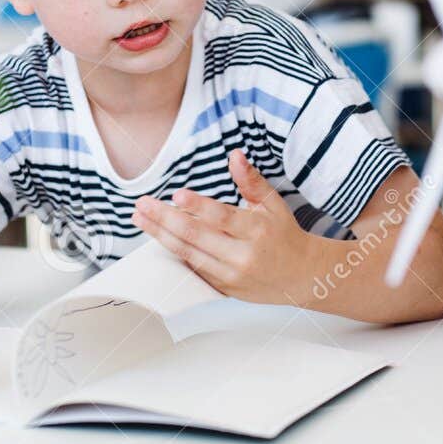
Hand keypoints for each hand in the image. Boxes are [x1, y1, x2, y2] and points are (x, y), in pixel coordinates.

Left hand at [133, 149, 313, 304]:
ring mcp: (232, 275)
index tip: (176, 194)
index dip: (198, 205)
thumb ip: (251, 181)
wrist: (302, 276)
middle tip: (142, 204)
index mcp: (257, 230)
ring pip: (189, 254)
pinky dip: (174, 252)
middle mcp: (243, 255)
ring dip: (161, 235)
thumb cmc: (284, 234)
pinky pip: (194, 269)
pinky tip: (157, 237)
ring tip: (140, 219)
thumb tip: (234, 155)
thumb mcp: (273, 204)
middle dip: (165, 219)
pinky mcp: (224, 288)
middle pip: (197, 236)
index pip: (222, 217)